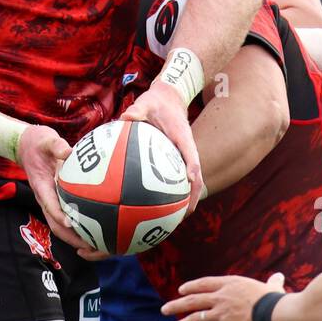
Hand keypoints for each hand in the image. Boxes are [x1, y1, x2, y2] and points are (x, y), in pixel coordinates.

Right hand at [15, 124, 86, 250]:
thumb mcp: (46, 139)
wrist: (25, 145)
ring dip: (75, 238)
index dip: (60, 216)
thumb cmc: (37, 143)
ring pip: (60, 226)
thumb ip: (57, 146)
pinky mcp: (55, 201)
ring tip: (96, 246)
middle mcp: (45, 198)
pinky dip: (77, 229)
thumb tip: (68, 152)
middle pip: (56, 225)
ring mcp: (49, 202)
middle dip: (72, 238)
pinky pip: (65, 219)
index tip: (73, 223)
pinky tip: (94, 232)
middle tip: (91, 246)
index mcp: (42, 186)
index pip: (50, 205)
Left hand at [120, 81, 204, 212]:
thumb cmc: (157, 101)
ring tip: (172, 222)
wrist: (170, 98)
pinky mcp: (176, 162)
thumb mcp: (147, 101)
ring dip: (184, 202)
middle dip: (193, 197)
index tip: (191, 181)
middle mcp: (187, 151)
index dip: (192, 167)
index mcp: (183, 137)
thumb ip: (138, 109)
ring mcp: (183, 158)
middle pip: (196, 178)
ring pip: (188, 184)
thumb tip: (125, 117)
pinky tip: (153, 210)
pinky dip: (170, 196)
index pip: (191, 154)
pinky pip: (174, 181)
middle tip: (184, 215)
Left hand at [161, 272, 285, 320]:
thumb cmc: (274, 299)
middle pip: (193, 300)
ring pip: (195, 320)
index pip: (204, 284)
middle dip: (176, 305)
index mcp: (229, 284)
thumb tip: (278, 277)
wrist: (274, 312)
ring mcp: (221, 314)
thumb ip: (271, 282)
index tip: (180, 290)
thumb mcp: (271, 286)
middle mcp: (221, 297)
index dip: (191, 287)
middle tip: (164, 310)